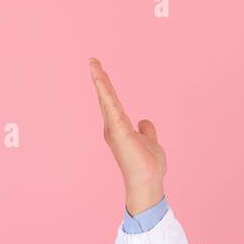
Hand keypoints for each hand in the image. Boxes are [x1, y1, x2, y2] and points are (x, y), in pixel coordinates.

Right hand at [89, 58, 165, 214]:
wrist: (148, 181)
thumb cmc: (148, 166)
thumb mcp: (150, 141)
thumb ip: (146, 130)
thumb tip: (143, 120)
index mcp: (119, 129)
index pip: (112, 104)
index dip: (106, 88)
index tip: (100, 71)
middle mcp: (113, 128)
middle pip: (105, 99)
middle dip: (99, 79)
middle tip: (93, 61)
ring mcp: (114, 129)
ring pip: (106, 100)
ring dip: (100, 81)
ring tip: (94, 64)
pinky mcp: (119, 131)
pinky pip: (111, 107)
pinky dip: (106, 92)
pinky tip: (101, 79)